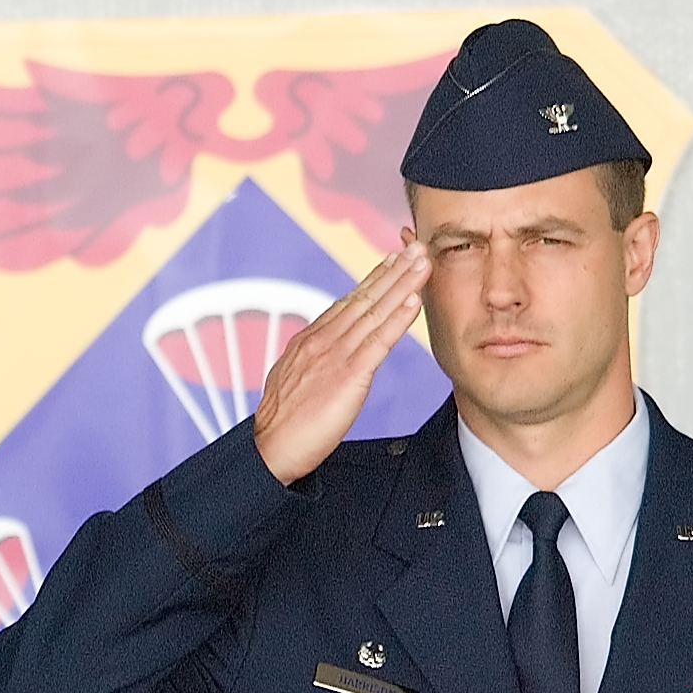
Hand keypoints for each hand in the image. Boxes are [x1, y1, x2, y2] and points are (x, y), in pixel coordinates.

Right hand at [249, 240, 431, 484]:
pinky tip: (413, 300)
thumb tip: (322, 354)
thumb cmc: (282, 423)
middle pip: (363, 298)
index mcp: (310, 341)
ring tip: (422, 262)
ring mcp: (335, 355)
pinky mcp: (349, 375)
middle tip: (416, 246)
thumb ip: (312, 361)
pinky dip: (397, 318)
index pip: (347, 303)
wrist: (271, 446)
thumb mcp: (293, 380)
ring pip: (374, 312)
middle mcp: (323, 340)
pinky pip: (378, 341)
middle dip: (393, 270)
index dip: (373, 279)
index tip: (392, 260)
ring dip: (402, 284)